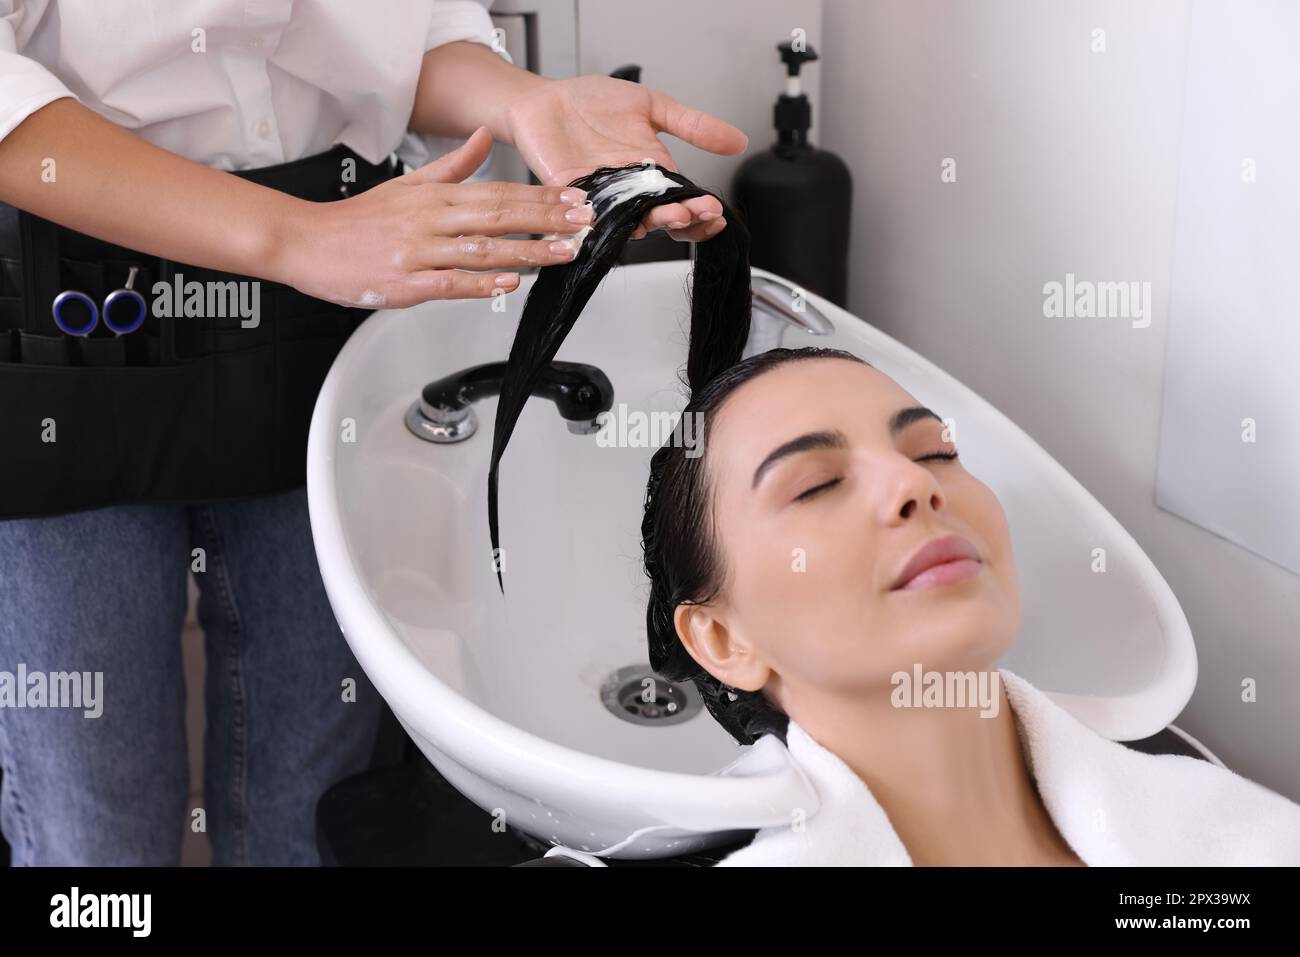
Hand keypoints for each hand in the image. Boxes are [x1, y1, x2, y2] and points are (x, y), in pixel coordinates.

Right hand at [271, 127, 592, 307]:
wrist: (306, 243)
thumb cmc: (358, 220)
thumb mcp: (408, 184)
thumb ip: (452, 165)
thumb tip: (484, 136)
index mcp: (434, 196)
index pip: (498, 192)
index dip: (539, 196)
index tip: (573, 198)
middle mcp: (430, 221)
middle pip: (497, 216)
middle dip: (545, 219)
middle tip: (582, 222)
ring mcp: (418, 253)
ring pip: (481, 250)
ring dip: (527, 252)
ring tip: (562, 253)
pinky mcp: (405, 284)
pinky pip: (450, 283)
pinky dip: (482, 283)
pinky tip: (510, 283)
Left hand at [502, 76, 747, 242]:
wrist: (546, 99)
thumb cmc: (593, 102)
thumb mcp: (653, 106)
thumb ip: (693, 125)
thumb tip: (739, 141)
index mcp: (653, 175)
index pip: (684, 205)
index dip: (700, 214)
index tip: (715, 210)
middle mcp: (630, 192)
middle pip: (662, 221)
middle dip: (681, 220)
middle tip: (693, 212)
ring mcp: (602, 198)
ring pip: (630, 223)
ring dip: (649, 223)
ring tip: (665, 216)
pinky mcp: (569, 197)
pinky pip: (586, 218)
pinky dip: (599, 222)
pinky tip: (615, 219)